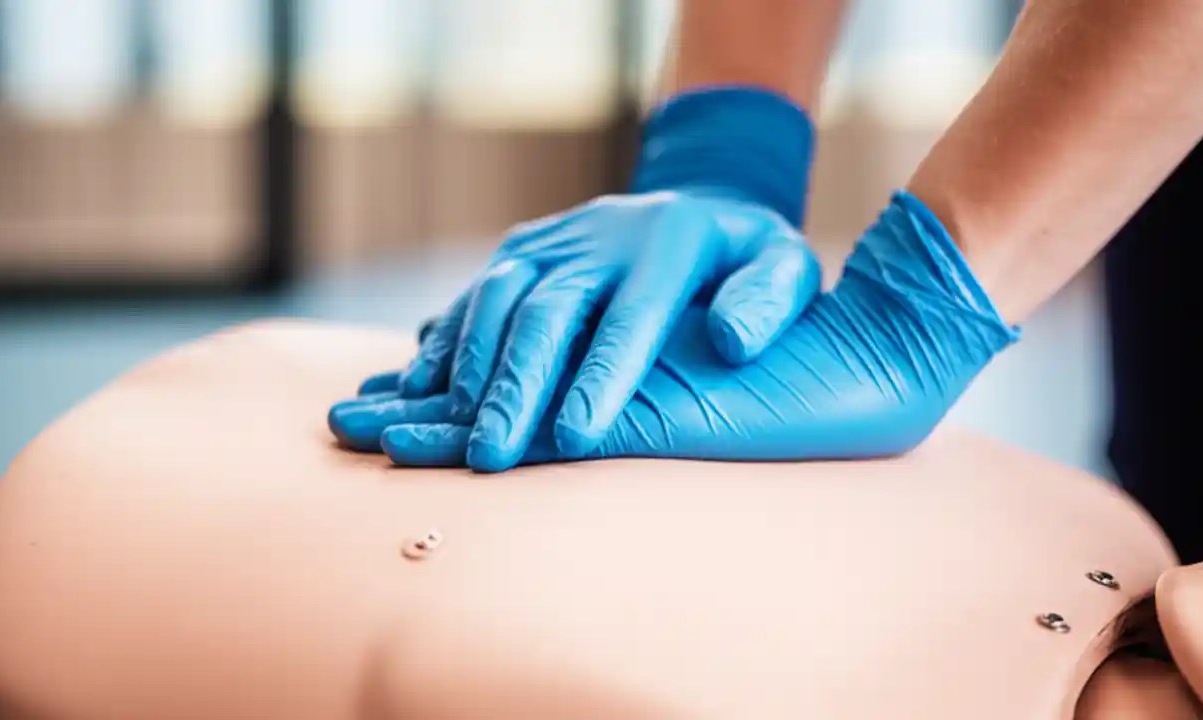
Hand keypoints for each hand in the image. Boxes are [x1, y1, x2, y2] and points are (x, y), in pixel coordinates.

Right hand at [332, 87, 819, 470]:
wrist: (698, 199)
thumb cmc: (748, 256)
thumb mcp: (786, 263)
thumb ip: (770, 298)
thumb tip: (731, 340)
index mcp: (668, 243)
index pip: (630, 319)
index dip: (599, 379)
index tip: (577, 440)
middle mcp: (598, 237)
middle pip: (546, 311)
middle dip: (515, 387)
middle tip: (492, 455)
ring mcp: (552, 241)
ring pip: (495, 297)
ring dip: (468, 367)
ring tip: (450, 431)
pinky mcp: (521, 252)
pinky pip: (472, 296)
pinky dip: (442, 343)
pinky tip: (416, 392)